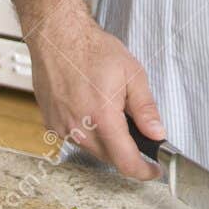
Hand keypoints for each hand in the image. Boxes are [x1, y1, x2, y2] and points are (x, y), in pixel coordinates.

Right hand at [10, 0, 164, 181]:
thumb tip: (157, 133)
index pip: (126, 162)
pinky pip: (75, 138)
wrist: (57, 36)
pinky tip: (90, 108)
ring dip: (106, 140)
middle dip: (126, 150)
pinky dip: (87, 131)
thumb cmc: (90, 49)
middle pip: (110, 158)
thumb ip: (146, 109)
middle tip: (135, 127)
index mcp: (102, 118)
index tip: (153, 170)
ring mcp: (62, 127)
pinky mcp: (51, 124)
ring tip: (108, 108)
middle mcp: (79, 128)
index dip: (144, 172)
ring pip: (92, 149)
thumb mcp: (132, 74)